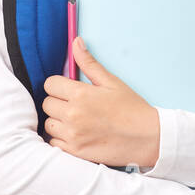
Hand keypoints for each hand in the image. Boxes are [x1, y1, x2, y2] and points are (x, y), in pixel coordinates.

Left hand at [42, 36, 159, 167]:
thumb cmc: (131, 108)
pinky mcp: (75, 151)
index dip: (58, 85)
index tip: (68, 90)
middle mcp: (72, 114)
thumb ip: (89, 63)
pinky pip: (54, 143)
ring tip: (75, 121)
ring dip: (58, 121)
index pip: (49, 84)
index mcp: (80, 94)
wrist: (147, 138)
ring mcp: (72, 135)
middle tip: (74, 105)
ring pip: (48, 123)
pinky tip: (75, 134)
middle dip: (58, 102)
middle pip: (47, 104)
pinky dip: (61, 138)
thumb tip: (76, 42)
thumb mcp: (111, 82)